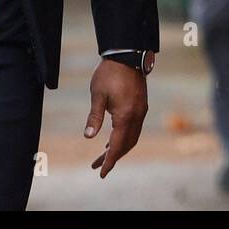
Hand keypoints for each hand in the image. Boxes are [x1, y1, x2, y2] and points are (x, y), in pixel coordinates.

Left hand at [84, 59, 148, 177]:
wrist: (127, 55)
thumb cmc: (110, 73)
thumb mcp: (98, 95)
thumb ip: (94, 117)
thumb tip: (88, 137)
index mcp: (126, 116)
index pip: (118, 145)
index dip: (109, 161)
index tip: (101, 173)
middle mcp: (137, 116)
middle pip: (126, 144)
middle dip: (113, 157)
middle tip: (98, 166)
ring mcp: (141, 110)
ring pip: (131, 137)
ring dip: (118, 147)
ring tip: (103, 155)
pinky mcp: (141, 105)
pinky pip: (134, 128)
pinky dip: (124, 137)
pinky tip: (113, 138)